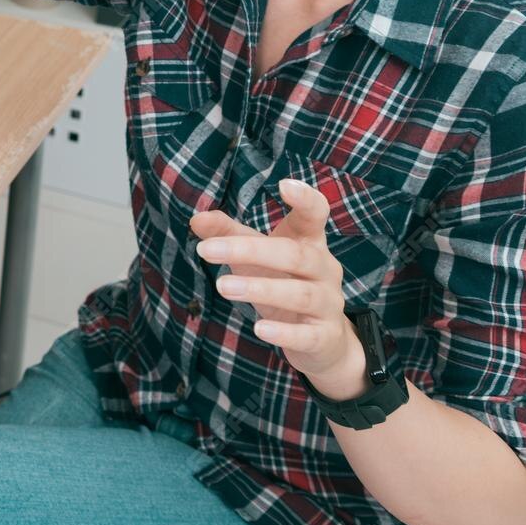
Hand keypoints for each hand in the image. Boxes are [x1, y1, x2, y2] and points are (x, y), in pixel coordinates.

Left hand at [190, 177, 367, 399]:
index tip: (284, 184)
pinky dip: (284, 332)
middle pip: (295, 254)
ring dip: (260, 289)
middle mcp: (325, 269)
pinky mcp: (325, 337)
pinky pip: (307, 334)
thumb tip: (196, 219)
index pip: (315, 215)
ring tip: (222, 286)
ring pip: (300, 293)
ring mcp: (329, 304)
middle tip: (205, 250)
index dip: (305, 199)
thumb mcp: (257, 256)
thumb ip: (229, 235)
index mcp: (310, 243)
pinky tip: (259, 328)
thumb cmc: (284, 283)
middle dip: (250, 251)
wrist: (323, 340)